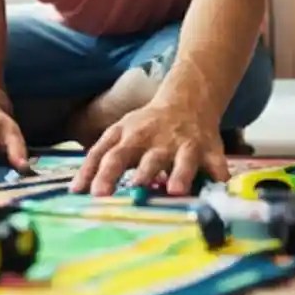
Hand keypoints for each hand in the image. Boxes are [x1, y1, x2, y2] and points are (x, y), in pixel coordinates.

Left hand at [69, 100, 228, 196]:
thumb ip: (97, 161)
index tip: (93, 194)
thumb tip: (75, 190)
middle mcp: (157, 142)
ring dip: (179, 174)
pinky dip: (219, 176)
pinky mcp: (210, 150)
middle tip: (134, 191)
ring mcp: (185, 145)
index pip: (111, 155)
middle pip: (146, 159)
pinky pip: (216, 164)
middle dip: (140, 174)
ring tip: (175, 190)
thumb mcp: (117, 135)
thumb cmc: (145, 127)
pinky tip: (219, 188)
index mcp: (130, 138)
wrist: (187, 101)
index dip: (102, 173)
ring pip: (182, 160)